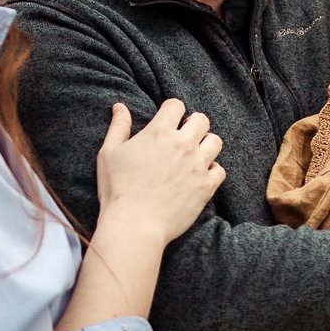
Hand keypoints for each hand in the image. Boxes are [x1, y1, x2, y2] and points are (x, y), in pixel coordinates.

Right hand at [94, 100, 224, 246]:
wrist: (134, 225)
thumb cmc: (117, 190)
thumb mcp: (109, 154)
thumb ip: (118, 127)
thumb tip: (120, 106)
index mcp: (159, 132)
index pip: (176, 105)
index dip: (171, 111)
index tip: (167, 121)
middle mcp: (183, 144)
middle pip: (201, 119)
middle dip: (192, 124)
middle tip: (182, 137)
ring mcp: (197, 165)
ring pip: (215, 141)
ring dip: (206, 144)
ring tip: (193, 155)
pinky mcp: (206, 186)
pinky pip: (220, 170)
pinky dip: (212, 171)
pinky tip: (199, 176)